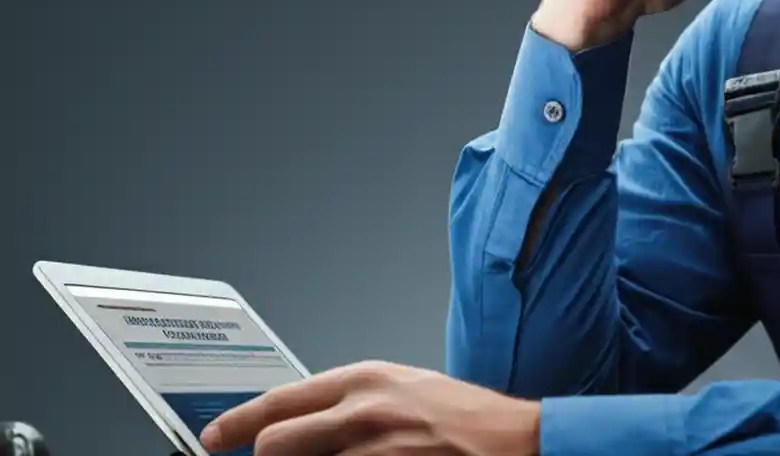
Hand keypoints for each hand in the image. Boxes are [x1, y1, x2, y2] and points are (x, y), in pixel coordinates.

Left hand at [198, 360, 539, 455]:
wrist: (516, 439)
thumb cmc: (464, 416)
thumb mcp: (402, 390)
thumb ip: (348, 403)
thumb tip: (297, 423)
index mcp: (365, 379)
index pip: (279, 400)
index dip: (235, 424)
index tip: (214, 438)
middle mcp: (364, 410)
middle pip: (275, 443)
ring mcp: (377, 449)